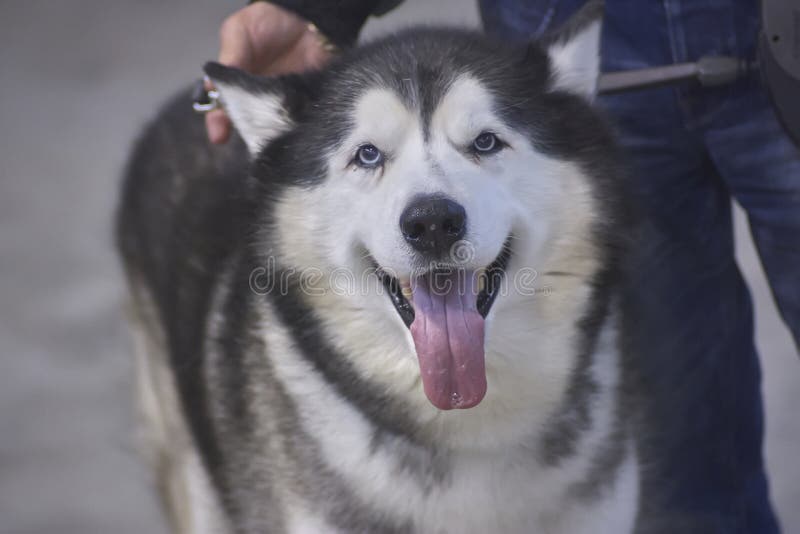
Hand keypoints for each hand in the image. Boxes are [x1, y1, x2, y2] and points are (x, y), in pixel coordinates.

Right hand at [206, 2, 332, 143]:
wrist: (308, 16)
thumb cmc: (269, 21)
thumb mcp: (240, 31)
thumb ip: (231, 55)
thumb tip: (215, 83)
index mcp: (237, 83)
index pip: (223, 108)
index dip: (219, 122)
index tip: (218, 135)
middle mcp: (259, 98)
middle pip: (249, 123)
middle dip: (246, 132)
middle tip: (248, 136)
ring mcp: (283, 103)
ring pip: (274, 125)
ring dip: (273, 131)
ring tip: (272, 133)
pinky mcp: (307, 103)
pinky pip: (301, 119)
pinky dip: (298, 124)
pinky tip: (296, 125)